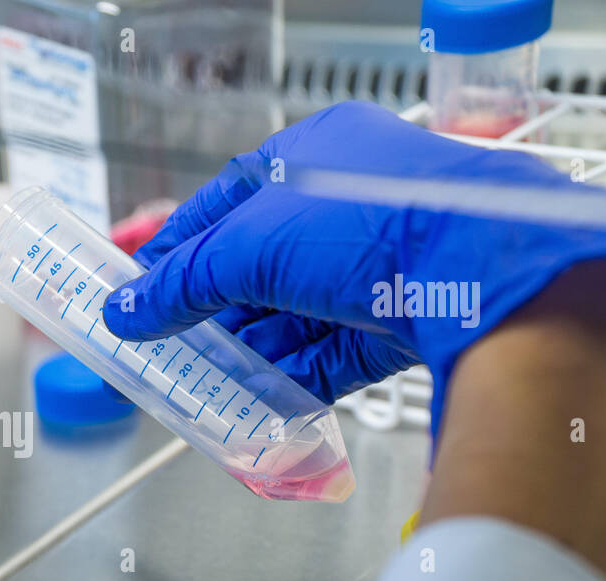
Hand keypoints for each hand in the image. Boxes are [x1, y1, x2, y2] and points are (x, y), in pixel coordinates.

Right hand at [102, 100, 605, 436]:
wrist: (479, 272)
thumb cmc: (372, 221)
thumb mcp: (249, 245)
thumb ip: (182, 282)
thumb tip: (126, 313)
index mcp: (315, 155)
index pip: (230, 199)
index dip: (182, 246)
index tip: (146, 287)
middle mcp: (353, 205)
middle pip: (264, 265)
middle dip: (217, 310)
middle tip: (173, 346)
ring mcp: (384, 262)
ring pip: (301, 313)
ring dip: (254, 349)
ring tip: (211, 383)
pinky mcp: (409, 317)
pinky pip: (339, 350)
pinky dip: (300, 375)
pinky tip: (265, 401)